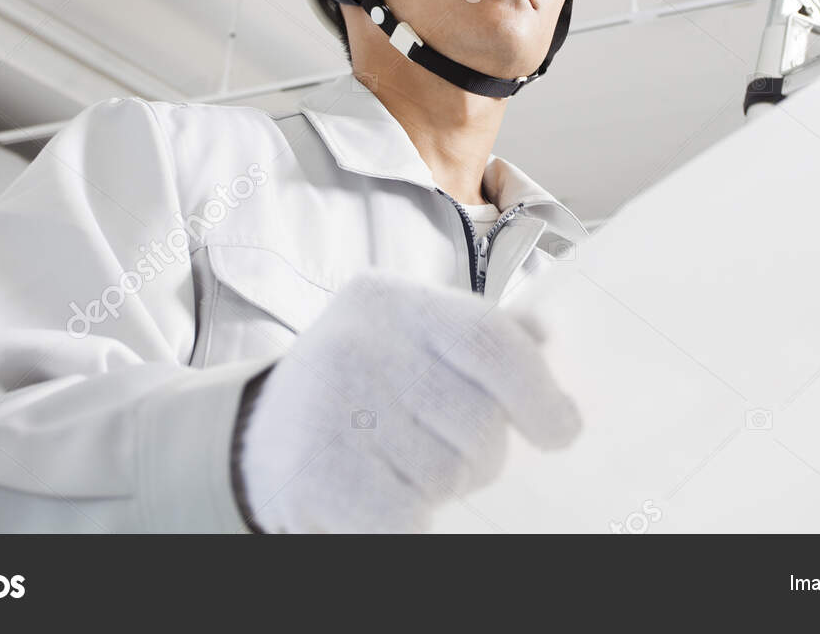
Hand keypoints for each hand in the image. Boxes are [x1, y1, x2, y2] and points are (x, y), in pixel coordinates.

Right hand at [230, 270, 580, 532]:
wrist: (257, 439)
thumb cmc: (360, 388)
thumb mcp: (409, 338)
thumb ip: (476, 337)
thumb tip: (545, 339)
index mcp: (389, 300)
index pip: (490, 342)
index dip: (539, 394)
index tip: (562, 431)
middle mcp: (357, 343)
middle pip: (477, 419)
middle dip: (484, 454)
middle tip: (453, 456)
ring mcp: (330, 407)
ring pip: (447, 474)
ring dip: (442, 487)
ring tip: (402, 467)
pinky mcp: (316, 473)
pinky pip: (408, 516)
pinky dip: (412, 520)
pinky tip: (387, 499)